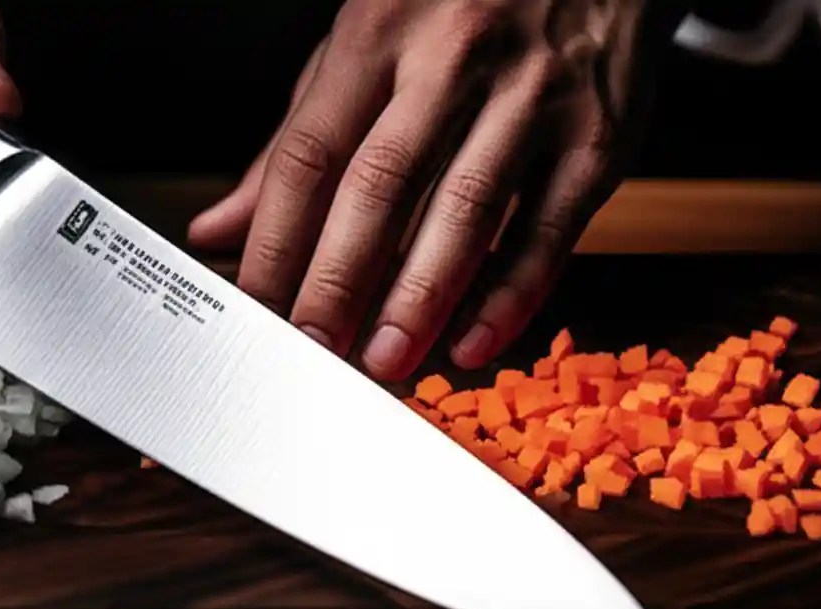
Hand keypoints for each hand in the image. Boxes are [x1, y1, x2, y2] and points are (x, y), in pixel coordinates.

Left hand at [188, 0, 688, 380]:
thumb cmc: (461, 2)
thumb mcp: (365, 43)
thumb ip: (295, 136)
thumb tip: (220, 228)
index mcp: (378, 30)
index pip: (310, 151)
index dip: (276, 240)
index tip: (255, 306)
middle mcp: (454, 56)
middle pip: (381, 186)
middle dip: (339, 281)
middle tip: (313, 351)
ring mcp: (533, 94)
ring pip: (466, 210)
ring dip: (419, 299)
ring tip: (384, 361)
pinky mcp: (600, 134)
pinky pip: (551, 227)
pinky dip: (512, 294)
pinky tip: (472, 342)